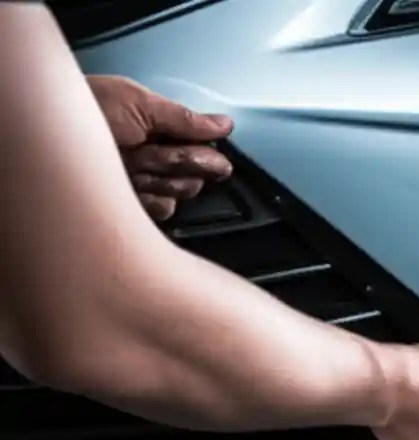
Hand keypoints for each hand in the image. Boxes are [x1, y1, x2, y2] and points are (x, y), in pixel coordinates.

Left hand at [87, 75, 233, 220]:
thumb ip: (183, 117)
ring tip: (135, 165)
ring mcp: (145, 181)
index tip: (205, 154)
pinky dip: (153, 201)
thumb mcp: (136, 103)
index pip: (205, 150)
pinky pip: (162, 211)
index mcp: (162, 130)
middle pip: (197, 174)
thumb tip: (224, 124)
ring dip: (161, 180)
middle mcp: (158, 157)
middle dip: (180, 164)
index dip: (207, 155)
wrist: (48, 134)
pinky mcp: (133, 204)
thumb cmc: (85, 110)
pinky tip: (135, 187)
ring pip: (180, 193)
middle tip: (156, 154)